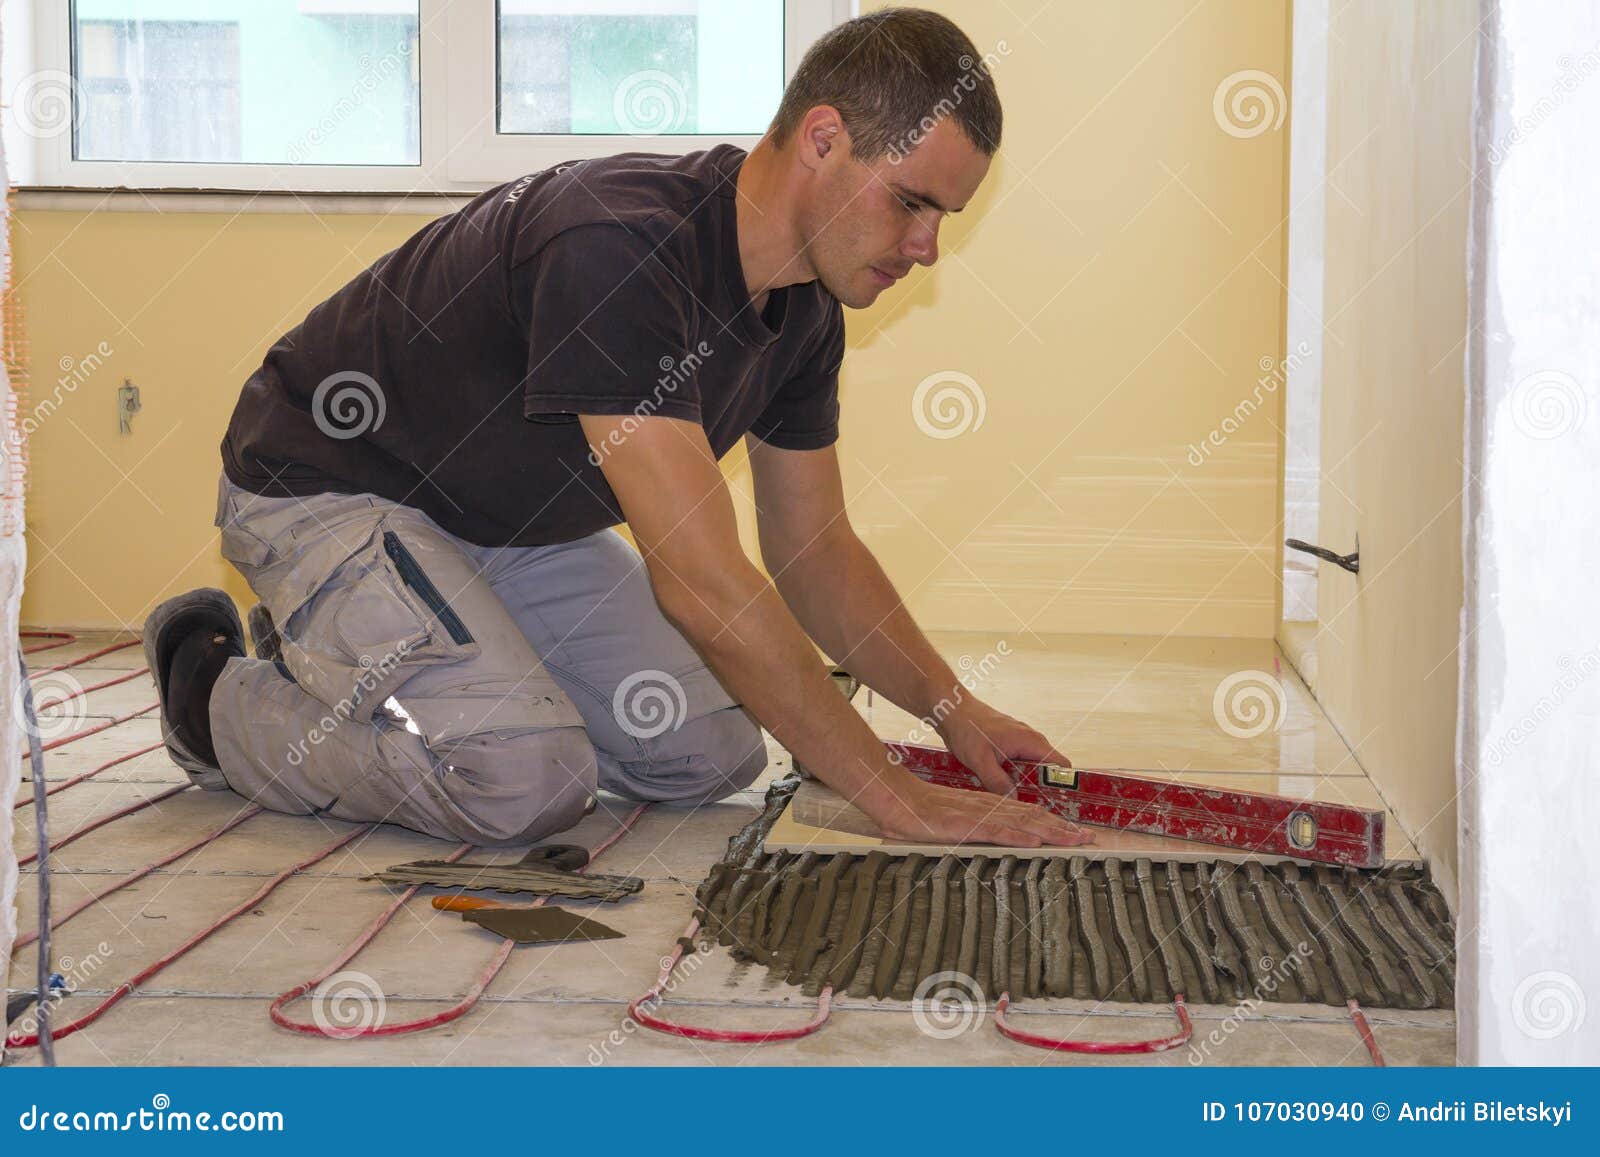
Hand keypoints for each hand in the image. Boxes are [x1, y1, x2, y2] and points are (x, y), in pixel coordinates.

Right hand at [876, 779, 1091, 847]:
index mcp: (985, 808)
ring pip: (1024, 822)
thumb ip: (967, 830)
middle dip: (1062, 828)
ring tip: (1076, 840)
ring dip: (1052, 832)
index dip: (1051, 823)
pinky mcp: (967, 825)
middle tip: (1088, 838)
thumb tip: (982, 840)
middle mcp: (988, 808)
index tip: (1072, 832)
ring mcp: (979, 816)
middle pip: (1033, 817)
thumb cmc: (917, 814)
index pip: (1025, 814)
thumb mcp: (949, 824)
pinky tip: (1037, 841)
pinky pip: (999, 830)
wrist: (896, 799)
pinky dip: (1021, 836)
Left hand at [935, 699, 1073, 795]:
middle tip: (1031, 806)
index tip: (1055, 802)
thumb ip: (998, 783)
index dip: (1062, 784)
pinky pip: (1022, 761)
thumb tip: (1014, 801)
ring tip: (1017, 799)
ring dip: (1027, 781)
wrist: (952, 710)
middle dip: (1042, 788)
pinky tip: (1004, 784)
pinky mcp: (1011, 741)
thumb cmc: (966, 730)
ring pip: (1034, 765)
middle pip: (1048, 769)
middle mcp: (1031, 739)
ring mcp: (1021, 739)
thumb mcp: (980, 761)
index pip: (1061, 765)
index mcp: (1030, 741)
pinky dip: (1017, 773)